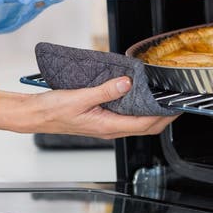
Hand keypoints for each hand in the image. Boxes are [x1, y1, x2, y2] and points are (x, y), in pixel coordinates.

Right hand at [0, 78, 177, 139]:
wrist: (35, 116)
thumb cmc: (52, 110)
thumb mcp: (79, 97)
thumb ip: (105, 91)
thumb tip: (127, 83)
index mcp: (107, 126)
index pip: (145, 123)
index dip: (164, 115)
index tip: (177, 106)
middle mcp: (109, 128)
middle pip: (146, 126)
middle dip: (163, 116)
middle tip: (175, 101)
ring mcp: (105, 125)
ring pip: (136, 122)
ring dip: (151, 112)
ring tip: (160, 96)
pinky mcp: (99, 119)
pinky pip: (125, 116)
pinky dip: (136, 107)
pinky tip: (135, 94)